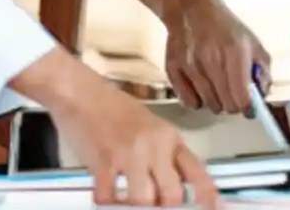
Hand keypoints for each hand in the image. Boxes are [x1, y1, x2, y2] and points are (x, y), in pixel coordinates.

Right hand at [11, 49, 219, 207]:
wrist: (82, 92)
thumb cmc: (112, 108)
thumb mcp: (150, 128)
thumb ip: (164, 156)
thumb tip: (172, 188)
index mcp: (169, 138)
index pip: (197, 171)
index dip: (207, 195)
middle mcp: (154, 146)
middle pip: (172, 194)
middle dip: (165, 208)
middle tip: (154, 205)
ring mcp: (129, 154)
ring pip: (144, 200)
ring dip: (136, 207)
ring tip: (129, 202)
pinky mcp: (103, 161)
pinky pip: (109, 197)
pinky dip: (108, 203)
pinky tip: (107, 197)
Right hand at [165, 0, 270, 113]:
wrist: (191, 9)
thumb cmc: (224, 27)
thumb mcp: (252, 41)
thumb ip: (262, 69)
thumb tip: (262, 93)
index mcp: (234, 53)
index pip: (241, 98)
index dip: (248, 107)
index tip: (249, 107)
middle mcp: (211, 61)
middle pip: (226, 105)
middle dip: (233, 103)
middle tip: (233, 93)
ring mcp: (190, 66)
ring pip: (209, 104)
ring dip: (216, 100)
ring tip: (217, 85)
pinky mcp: (174, 69)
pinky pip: (188, 102)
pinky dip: (197, 99)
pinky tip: (201, 86)